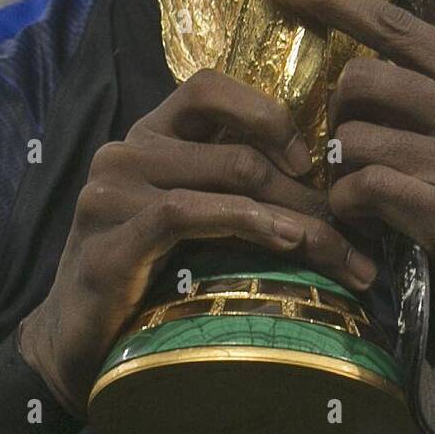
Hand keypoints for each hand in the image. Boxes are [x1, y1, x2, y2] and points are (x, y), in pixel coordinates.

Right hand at [20, 70, 376, 413]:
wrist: (75, 348)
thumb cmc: (150, 279)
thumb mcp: (197, 217)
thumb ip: (236, 186)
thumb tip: (335, 192)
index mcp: (150, 134)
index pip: (210, 86)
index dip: (268, 112)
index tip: (312, 160)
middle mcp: (127, 150)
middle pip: (240, 148)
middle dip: (310, 192)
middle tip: (358, 235)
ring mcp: (112, 193)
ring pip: (230, 176)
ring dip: (298, 216)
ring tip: (341, 254)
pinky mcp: (108, 240)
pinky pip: (190, 214)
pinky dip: (247, 223)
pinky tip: (286, 243)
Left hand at [254, 0, 434, 373]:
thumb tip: (370, 65)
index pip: (394, 21)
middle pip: (362, 78)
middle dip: (335, 116)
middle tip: (345, 153)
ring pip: (357, 139)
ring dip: (339, 174)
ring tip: (357, 198)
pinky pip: (369, 190)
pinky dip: (350, 208)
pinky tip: (365, 226)